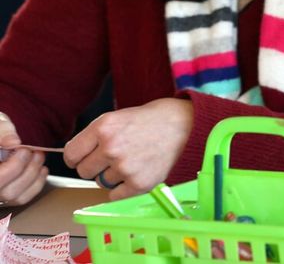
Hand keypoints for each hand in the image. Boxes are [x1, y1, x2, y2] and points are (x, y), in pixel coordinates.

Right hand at [0, 112, 48, 206]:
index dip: (14, 165)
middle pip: (6, 191)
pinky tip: (41, 169)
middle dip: (27, 170)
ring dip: (33, 175)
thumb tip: (13, 142)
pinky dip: (36, 184)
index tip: (23, 149)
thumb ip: (1, 130)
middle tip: (34, 152)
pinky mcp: (3, 197)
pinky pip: (20, 199)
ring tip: (38, 156)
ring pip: (13, 196)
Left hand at [64, 98, 192, 199]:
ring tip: (132, 161)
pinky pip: (115, 195)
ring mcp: (125, 167)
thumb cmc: (151, 119)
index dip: (76, 158)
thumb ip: (95, 136)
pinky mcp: (139, 183)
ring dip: (113, 176)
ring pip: (102, 182)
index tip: (83, 159)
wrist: (185, 124)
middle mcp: (111, 147)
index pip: (71, 154)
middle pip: (84, 171)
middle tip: (114, 158)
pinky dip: (123, 188)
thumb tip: (76, 157)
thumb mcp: (117, 117)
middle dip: (95, 167)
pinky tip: (136, 173)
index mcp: (103, 127)